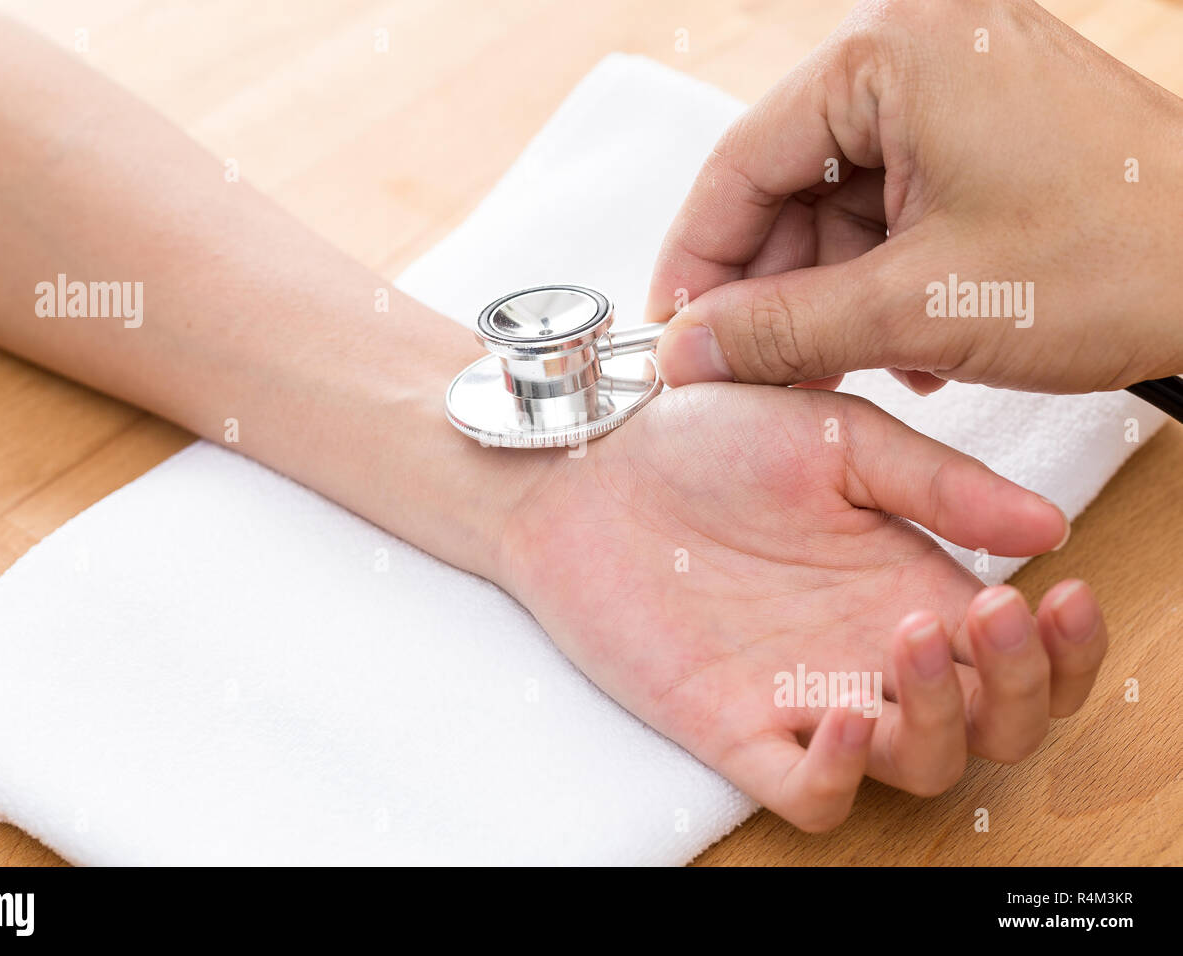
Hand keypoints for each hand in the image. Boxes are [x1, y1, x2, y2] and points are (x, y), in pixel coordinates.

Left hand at [501, 384, 1104, 829]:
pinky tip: (842, 706)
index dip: (1061, 646)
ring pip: (919, 765)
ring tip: (914, 634)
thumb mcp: (834, 436)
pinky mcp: (732, 724)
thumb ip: (935, 483)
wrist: (589, 462)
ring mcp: (803, 693)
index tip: (1061, 595)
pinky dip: (843, 774)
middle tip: (991, 614)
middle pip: (991, 723)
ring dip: (941, 719)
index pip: (1016, 650)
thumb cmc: (702, 439)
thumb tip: (1048, 524)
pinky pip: (812, 793)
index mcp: (904, 581)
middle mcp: (865, 647)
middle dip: (1022, 688)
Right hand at [647, 0, 1182, 395]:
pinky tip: (900, 341)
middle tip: (758, 369)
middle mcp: (918, 48)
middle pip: (788, 181)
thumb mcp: (917, 308)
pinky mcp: (988, 123)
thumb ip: (782, 330)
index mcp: (890, 54)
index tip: (677, 331)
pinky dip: (882, 276)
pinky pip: (894, 201)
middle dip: (773, 287)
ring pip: (839, 201)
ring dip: (830, 295)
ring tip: (848, 370)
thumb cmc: (1119, 263)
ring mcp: (957, 83)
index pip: (741, 161)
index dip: (699, 260)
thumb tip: (688, 349)